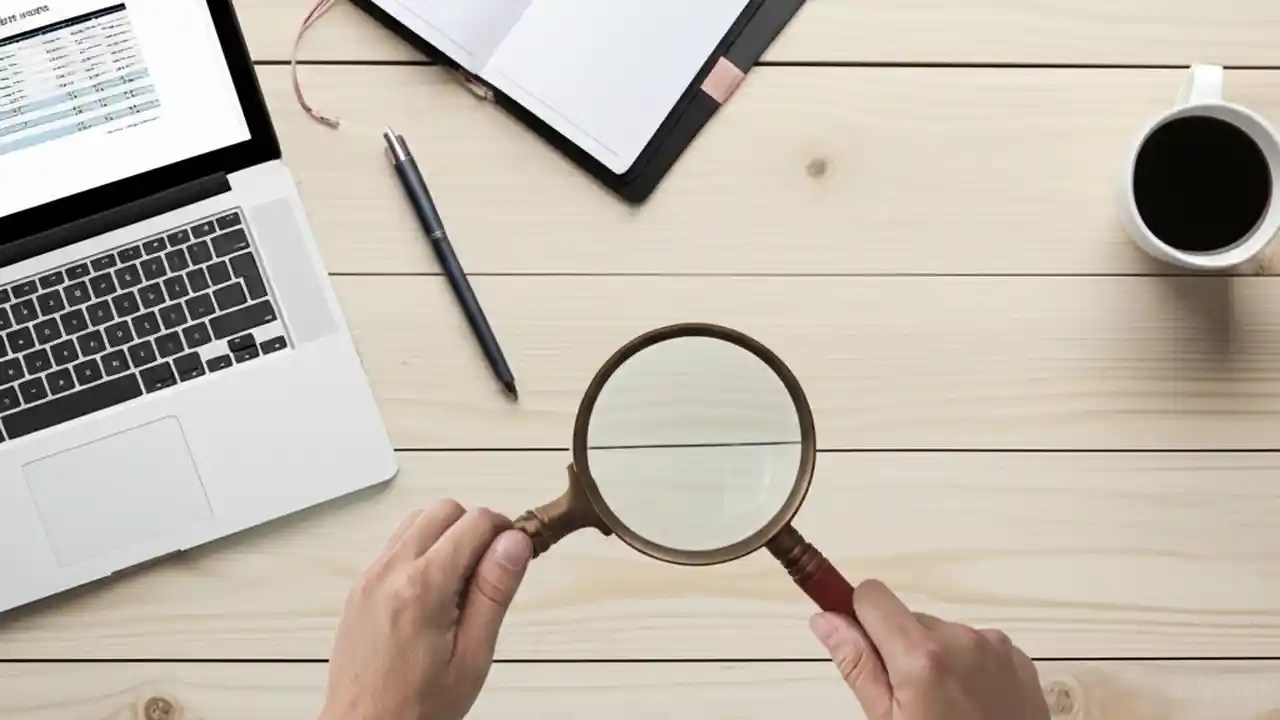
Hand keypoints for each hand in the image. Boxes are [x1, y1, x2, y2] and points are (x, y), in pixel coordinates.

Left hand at [321, 499, 533, 719]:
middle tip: (490, 569)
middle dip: (475, 528)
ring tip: (462, 582)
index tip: (515, 554)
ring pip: (417, 520)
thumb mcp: (473, 655)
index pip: (475, 523)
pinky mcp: (360, 587)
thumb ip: (494, 592)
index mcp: (422, 587)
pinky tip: (435, 592)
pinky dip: (421, 551)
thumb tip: (515, 543)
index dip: (505, 532)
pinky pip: (396, 546)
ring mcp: (370, 578)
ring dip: (446, 536)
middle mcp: (390, 572)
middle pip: (444, 510)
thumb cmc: (416, 708)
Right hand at [810, 580, 1048, 719]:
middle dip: (901, 648)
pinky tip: (972, 702)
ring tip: (945, 704)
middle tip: (909, 696)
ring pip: (943, 633)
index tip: (861, 641)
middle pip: (908, 618)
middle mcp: (961, 639)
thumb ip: (857, 665)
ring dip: (936, 657)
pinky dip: (968, 666)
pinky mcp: (1017, 657)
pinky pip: (976, 645)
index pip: (872, 595)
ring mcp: (994, 646)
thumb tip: (824, 620)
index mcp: (921, 656)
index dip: (860, 616)